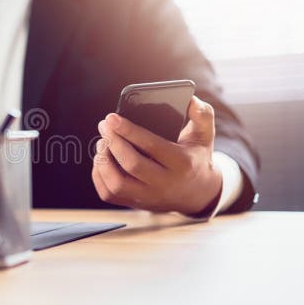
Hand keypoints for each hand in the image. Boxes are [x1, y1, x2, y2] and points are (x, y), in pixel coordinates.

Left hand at [92, 96, 221, 214]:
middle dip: (113, 142)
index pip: (152, 146)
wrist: (198, 194)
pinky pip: (109, 194)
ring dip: (103, 161)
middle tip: (104, 125)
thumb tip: (191, 100)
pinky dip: (99, 176)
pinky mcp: (136, 204)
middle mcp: (165, 184)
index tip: (111, 118)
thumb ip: (202, 114)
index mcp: (182, 163)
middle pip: (132, 164)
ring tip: (102, 142)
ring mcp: (149, 197)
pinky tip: (101, 158)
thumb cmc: (196, 157)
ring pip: (117, 184)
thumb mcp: (205, 136)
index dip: (129, 131)